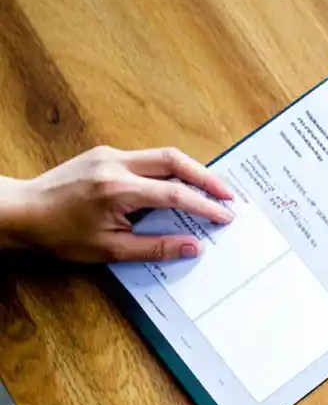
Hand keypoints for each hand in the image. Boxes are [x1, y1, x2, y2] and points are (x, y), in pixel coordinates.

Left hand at [0, 145, 234, 262]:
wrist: (21, 212)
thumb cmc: (59, 234)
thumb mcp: (109, 249)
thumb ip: (155, 247)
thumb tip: (192, 247)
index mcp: (118, 190)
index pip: (175, 194)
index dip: (205, 205)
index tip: (225, 216)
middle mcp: (116, 165)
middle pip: (176, 161)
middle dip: (207, 177)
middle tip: (229, 195)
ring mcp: (109, 156)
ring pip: (163, 155)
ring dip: (191, 170)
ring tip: (211, 189)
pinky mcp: (105, 155)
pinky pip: (146, 158)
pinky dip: (170, 170)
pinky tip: (179, 185)